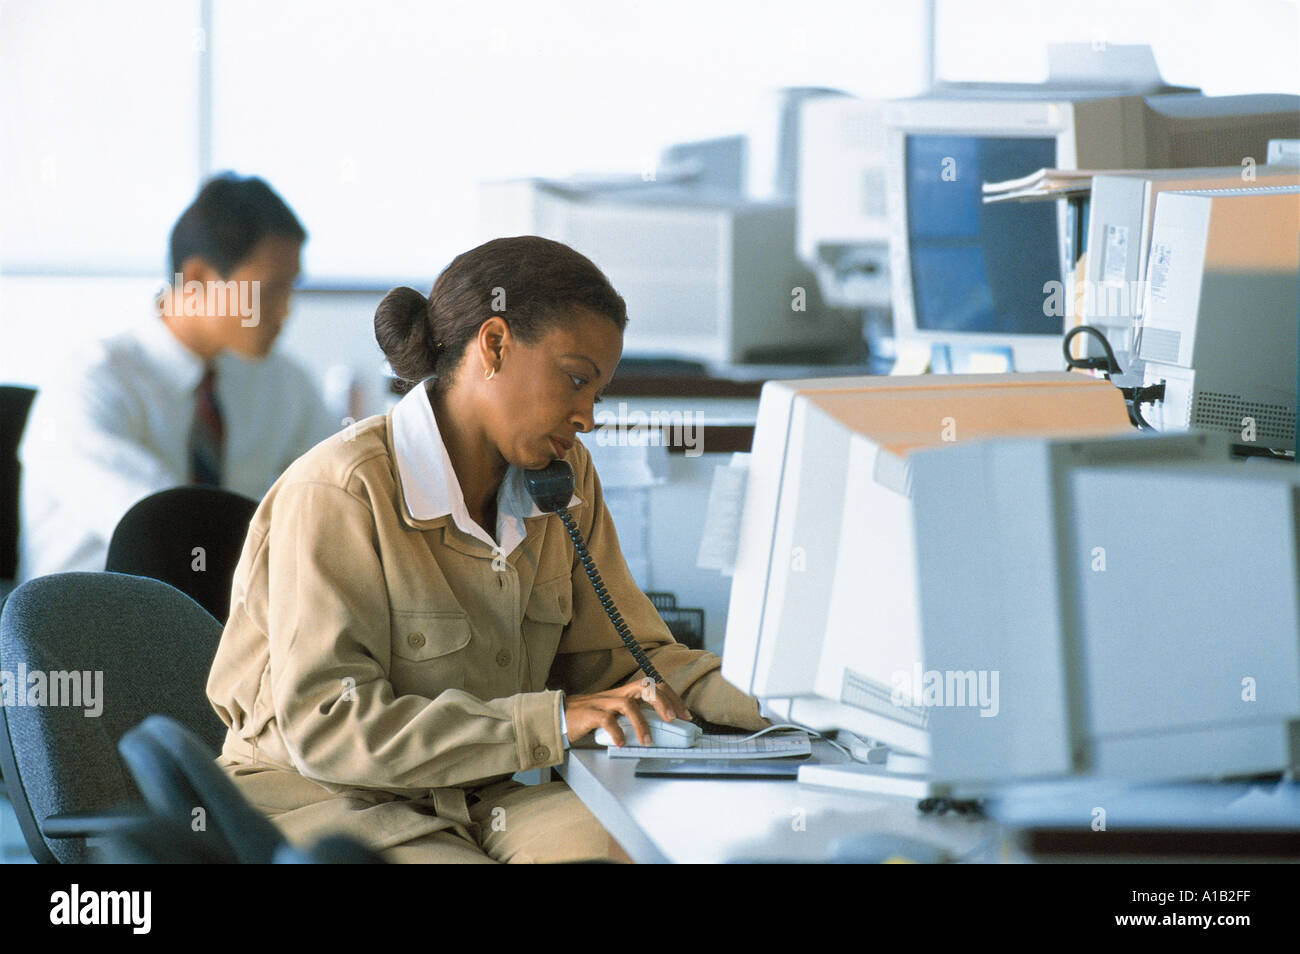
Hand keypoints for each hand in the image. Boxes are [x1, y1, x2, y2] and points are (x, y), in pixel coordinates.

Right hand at [563, 678, 691, 746]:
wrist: (559, 716)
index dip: (672, 698)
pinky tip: (622, 743)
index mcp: (626, 694)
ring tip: (647, 740)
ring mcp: (603, 703)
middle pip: (645, 687)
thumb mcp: (616, 714)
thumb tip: (659, 731)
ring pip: (628, 705)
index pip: (654, 686)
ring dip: (641, 723)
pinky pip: (606, 720)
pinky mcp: (589, 714)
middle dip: (663, 702)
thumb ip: (634, 718)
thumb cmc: (590, 717)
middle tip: (672, 720)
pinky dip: (616, 733)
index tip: (684, 715)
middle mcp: (617, 695)